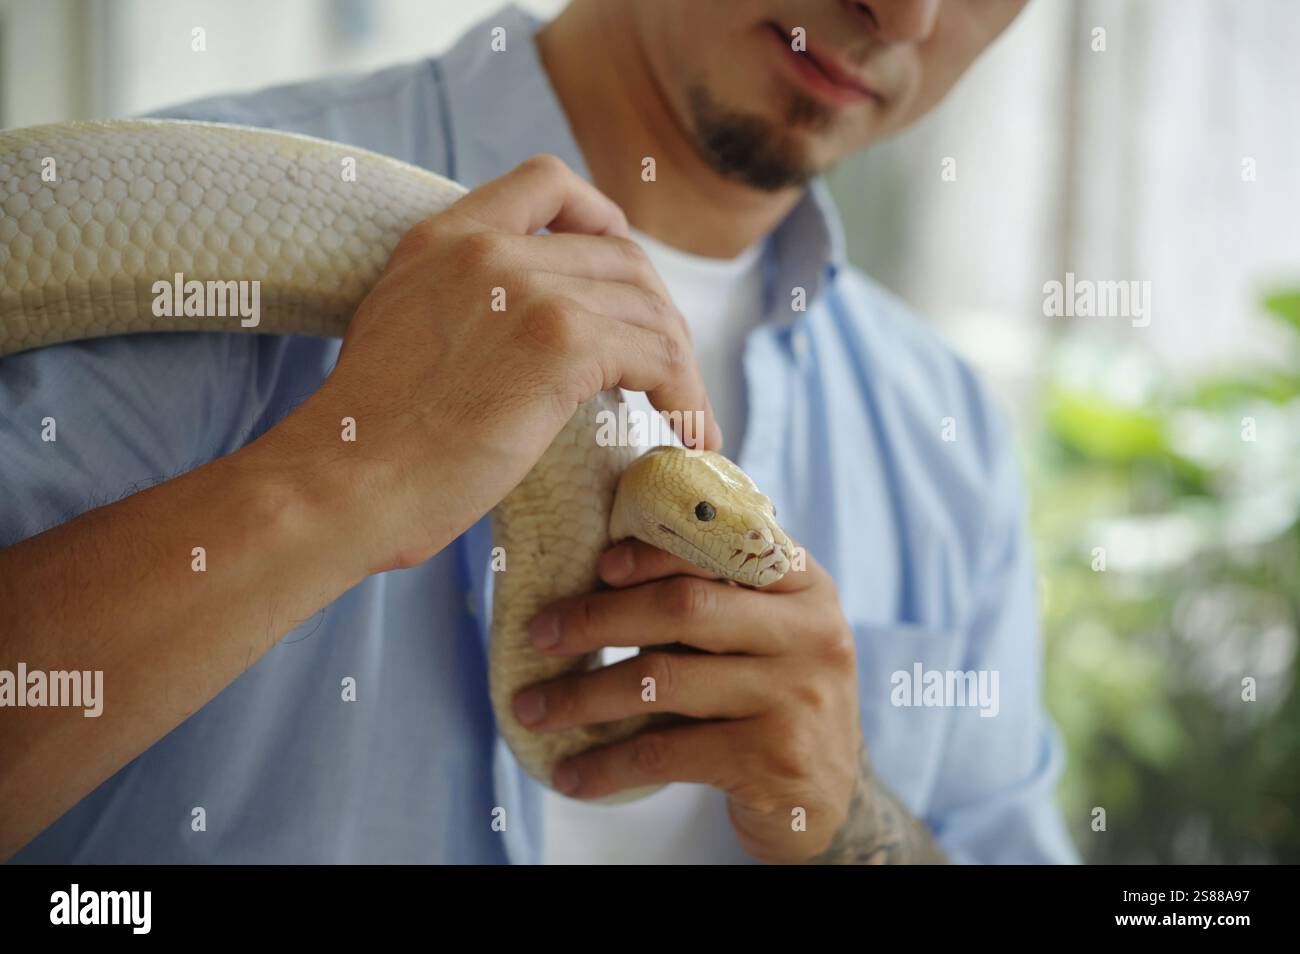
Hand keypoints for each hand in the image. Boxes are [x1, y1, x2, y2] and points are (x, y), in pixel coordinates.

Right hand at [267, 155, 720, 575]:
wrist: (342, 484)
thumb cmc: (367, 440)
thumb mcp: (403, 328)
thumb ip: (460, 301)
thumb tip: (524, 332)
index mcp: (444, 237)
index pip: (548, 180)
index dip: (602, 218)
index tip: (621, 274)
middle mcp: (488, 249)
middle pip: (620, 254)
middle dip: (656, 315)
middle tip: (667, 373)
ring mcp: (526, 292)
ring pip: (648, 308)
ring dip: (680, 364)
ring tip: (688, 415)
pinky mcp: (559, 346)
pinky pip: (656, 356)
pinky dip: (685, 395)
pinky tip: (686, 431)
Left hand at [512, 538, 862, 862]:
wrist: (825, 803)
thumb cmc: (771, 700)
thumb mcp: (763, 636)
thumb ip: (713, 599)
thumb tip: (600, 571)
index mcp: (804, 587)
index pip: (723, 549)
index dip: (654, 553)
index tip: (598, 566)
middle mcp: (810, 634)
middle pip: (684, 607)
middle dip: (598, 618)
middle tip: (540, 633)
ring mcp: (795, 697)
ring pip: (663, 681)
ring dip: (583, 697)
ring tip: (531, 709)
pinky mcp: (771, 760)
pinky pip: (666, 754)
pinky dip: (607, 765)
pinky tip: (570, 774)